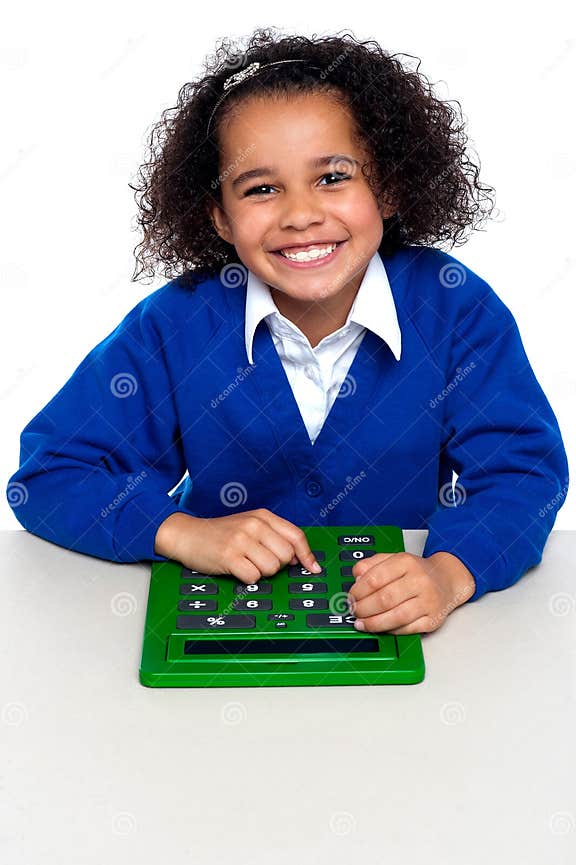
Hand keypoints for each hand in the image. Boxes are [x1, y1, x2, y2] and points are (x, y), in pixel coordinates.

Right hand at [163, 508, 320, 584]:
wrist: (187, 534)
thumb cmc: (221, 534)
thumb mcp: (249, 525)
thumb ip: (274, 536)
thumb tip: (298, 558)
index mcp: (262, 516)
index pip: (296, 535)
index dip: (307, 555)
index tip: (312, 568)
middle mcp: (254, 525)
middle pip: (285, 555)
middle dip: (276, 565)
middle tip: (259, 561)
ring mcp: (241, 540)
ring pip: (271, 568)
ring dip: (260, 572)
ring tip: (246, 563)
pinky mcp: (229, 556)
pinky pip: (253, 577)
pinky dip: (247, 578)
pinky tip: (236, 569)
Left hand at [347, 551, 475, 634]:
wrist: (448, 580)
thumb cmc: (417, 572)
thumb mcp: (393, 559)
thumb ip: (371, 564)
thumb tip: (356, 578)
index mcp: (406, 562)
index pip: (375, 578)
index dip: (358, 591)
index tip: (351, 597)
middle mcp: (420, 581)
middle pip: (384, 599)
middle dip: (363, 609)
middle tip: (355, 611)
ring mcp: (428, 601)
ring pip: (395, 617)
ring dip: (374, 623)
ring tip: (362, 623)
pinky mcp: (433, 620)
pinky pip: (407, 629)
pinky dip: (390, 630)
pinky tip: (381, 628)